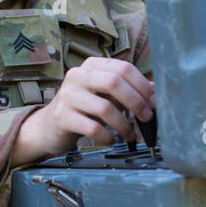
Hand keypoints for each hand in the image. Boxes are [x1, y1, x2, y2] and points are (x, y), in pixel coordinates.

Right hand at [11, 57, 155, 165]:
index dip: (143, 86)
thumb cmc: (84, 109)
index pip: (123, 68)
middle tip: (146, 118)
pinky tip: (112, 139)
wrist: (48, 127)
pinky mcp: (61, 117)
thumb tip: (157, 93)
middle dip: (136, 103)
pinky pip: (92, 128)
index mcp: (91, 66)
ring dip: (124, 125)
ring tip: (130, 134)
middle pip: (114, 83)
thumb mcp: (104, 95)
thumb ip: (127, 90)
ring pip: (105, 108)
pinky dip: (108, 136)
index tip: (154, 103)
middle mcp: (76, 76)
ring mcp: (67, 96)